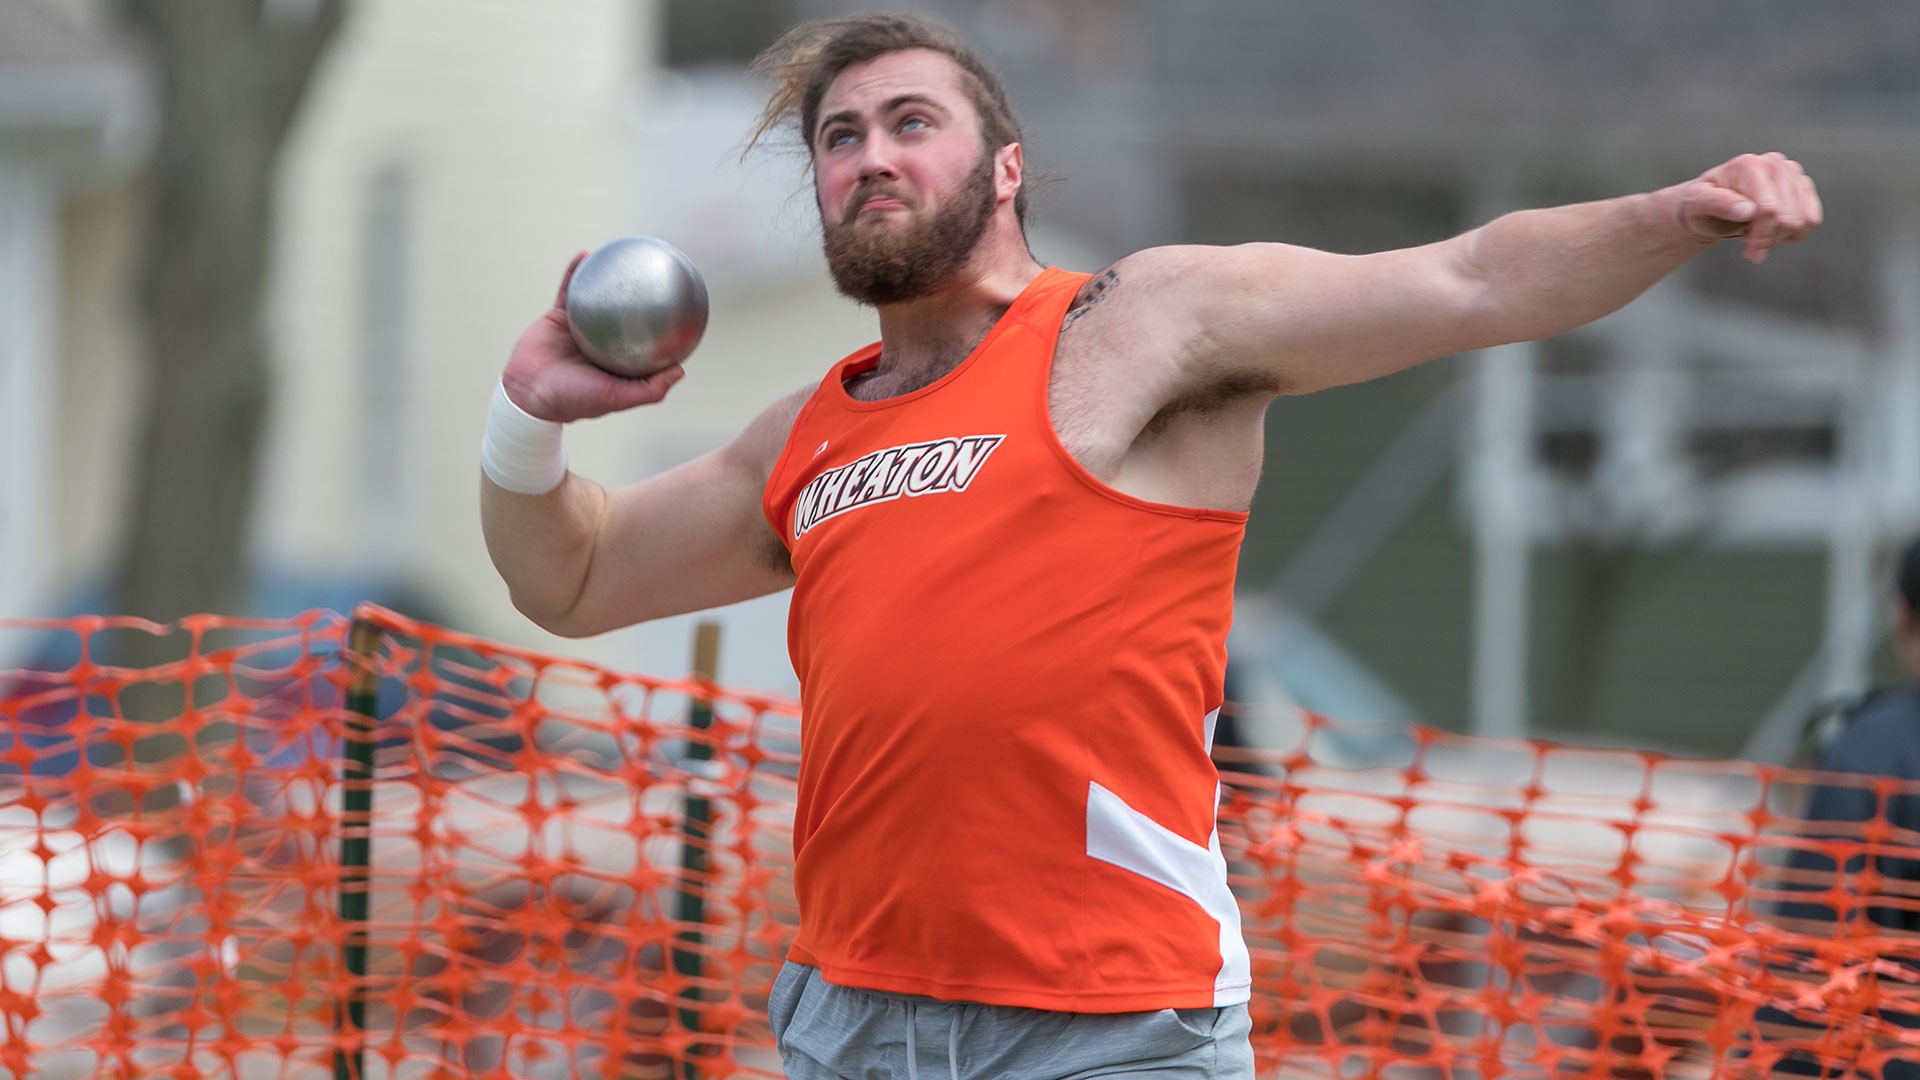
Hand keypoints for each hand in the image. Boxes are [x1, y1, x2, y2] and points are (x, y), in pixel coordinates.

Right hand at [500, 252, 686, 421]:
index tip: (683, 312)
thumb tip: (680, 371)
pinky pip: (569, 288)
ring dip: (611, 276)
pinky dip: (576, 271)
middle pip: (628, 315)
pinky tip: (588, 254)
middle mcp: (602, 342)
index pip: (647, 343)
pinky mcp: (559, 316)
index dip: (664, 329)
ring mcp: (581, 327)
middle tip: (659, 274)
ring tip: (626, 256)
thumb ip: (649, 389)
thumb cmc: (573, 400)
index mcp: (618, 361)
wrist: (527, 393)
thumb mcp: (616, 398)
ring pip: (600, 297)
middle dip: (642, 296)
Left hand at [1675, 152, 1822, 263]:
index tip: (1749, 253)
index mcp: (1749, 165)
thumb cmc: (1701, 205)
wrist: (1710, 204)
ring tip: (1756, 232)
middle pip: (1788, 217)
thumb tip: (1747, 210)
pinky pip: (1812, 219)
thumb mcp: (1697, 204)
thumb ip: (1718, 204)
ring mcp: (1792, 173)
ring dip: (1779, 236)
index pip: (1768, 210)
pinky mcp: (1803, 186)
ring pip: (1803, 220)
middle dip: (1768, 238)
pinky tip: (1772, 230)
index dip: (1761, 237)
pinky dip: (1794, 233)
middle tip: (1748, 243)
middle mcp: (1774, 163)